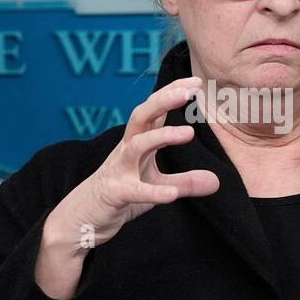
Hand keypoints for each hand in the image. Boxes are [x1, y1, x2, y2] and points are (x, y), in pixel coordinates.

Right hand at [52, 75, 219, 247]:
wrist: (83, 217)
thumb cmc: (120, 194)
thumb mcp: (156, 187)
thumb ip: (184, 182)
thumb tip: (215, 181)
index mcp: (138, 141)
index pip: (155, 110)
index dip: (172, 93)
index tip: (196, 81)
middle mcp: (127, 149)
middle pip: (142, 115)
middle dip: (164, 99)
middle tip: (189, 90)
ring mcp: (119, 169)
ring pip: (137, 145)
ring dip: (162, 137)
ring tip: (189, 133)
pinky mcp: (115, 193)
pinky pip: (135, 190)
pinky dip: (154, 192)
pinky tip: (172, 195)